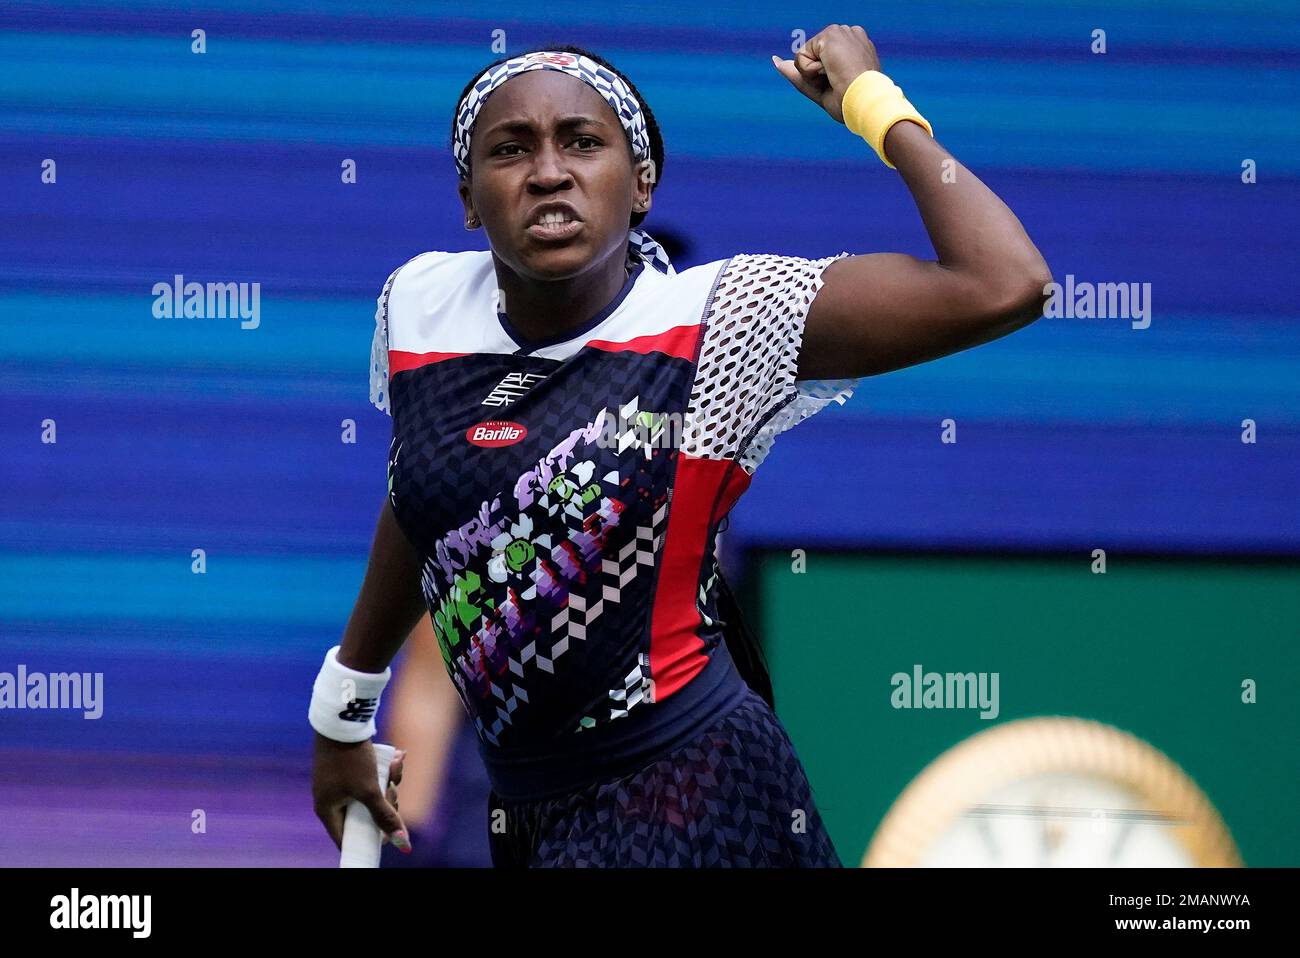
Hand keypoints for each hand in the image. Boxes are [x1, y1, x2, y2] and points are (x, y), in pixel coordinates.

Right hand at [311, 733, 410, 853]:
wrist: (343, 721)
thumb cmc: (351, 759)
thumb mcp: (370, 790)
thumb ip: (385, 816)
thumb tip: (402, 842)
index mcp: (327, 810)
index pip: (346, 838)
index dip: (367, 840)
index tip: (387, 836)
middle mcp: (329, 798)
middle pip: (363, 815)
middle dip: (384, 803)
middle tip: (393, 791)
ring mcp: (338, 782)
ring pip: (370, 794)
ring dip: (388, 782)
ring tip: (396, 767)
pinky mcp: (347, 767)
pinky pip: (369, 777)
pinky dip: (383, 770)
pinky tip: (397, 758)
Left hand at [771, 24, 880, 124]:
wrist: (863, 102)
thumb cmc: (849, 101)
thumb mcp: (818, 86)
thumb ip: (798, 72)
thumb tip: (775, 60)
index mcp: (854, 45)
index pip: (819, 57)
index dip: (821, 76)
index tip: (842, 82)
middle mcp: (849, 34)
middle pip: (810, 55)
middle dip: (815, 74)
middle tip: (838, 82)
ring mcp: (841, 32)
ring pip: (804, 55)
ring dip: (813, 73)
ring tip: (836, 77)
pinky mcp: (830, 35)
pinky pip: (801, 57)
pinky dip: (810, 71)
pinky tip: (830, 72)